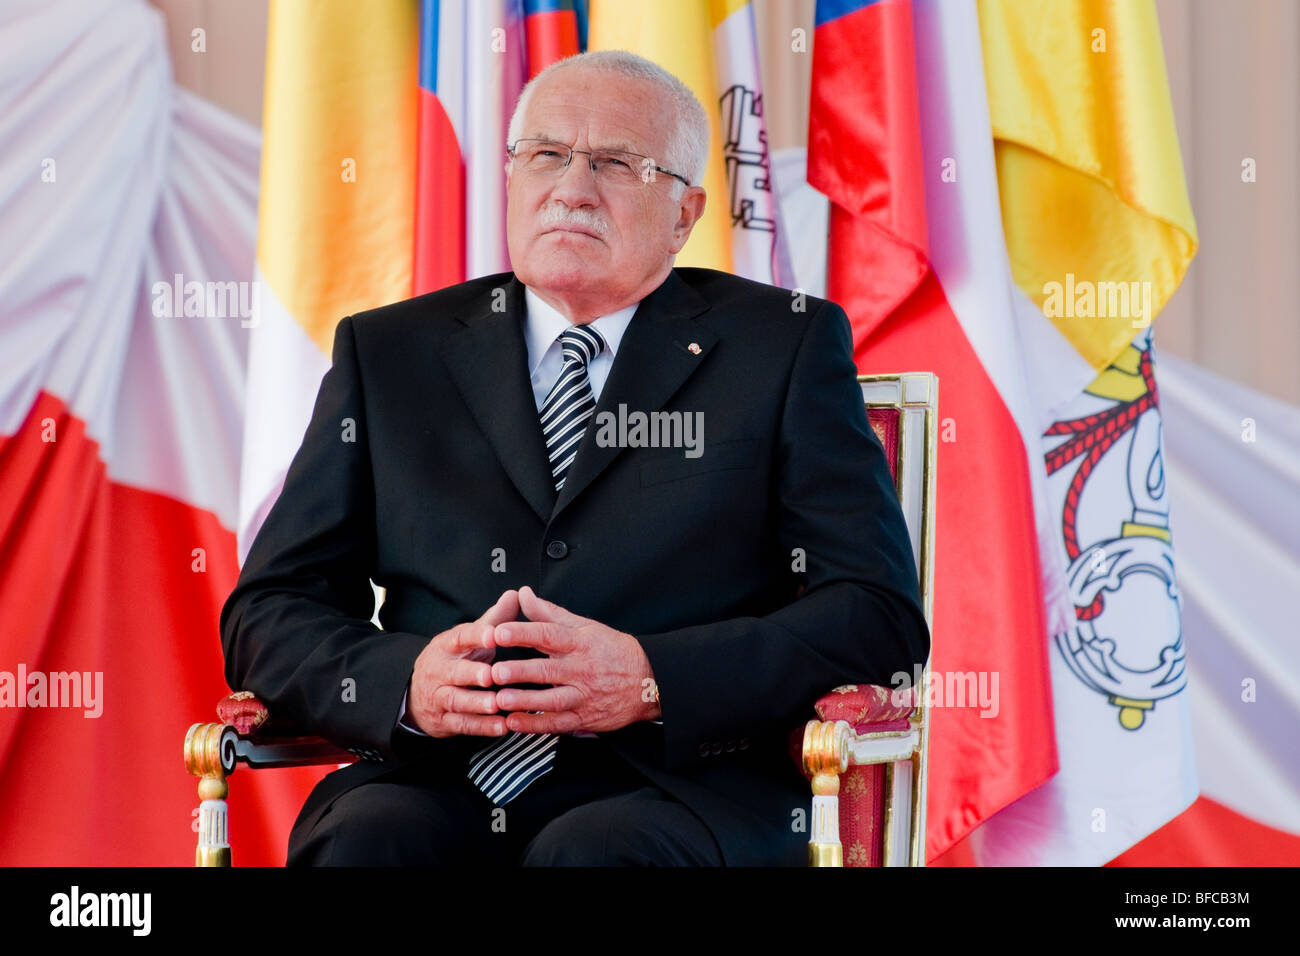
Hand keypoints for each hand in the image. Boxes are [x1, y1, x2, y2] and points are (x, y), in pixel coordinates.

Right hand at [407, 590, 518, 737]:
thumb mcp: (470, 637)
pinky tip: (500, 727)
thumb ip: (494, 619)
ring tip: (496, 704)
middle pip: (454, 672)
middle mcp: (440, 670)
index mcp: (447, 645)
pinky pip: (462, 724)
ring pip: (456, 700)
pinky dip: (481, 727)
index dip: (477, 635)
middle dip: (472, 673)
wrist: (419, 693)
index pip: (460, 637)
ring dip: (476, 703)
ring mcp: (439, 696)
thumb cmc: (454, 660)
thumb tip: (516, 594)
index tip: (494, 634)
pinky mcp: (444, 720)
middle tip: (491, 675)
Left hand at [490, 586, 659, 733]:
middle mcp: (581, 669)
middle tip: (496, 671)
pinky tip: (514, 722)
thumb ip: (549, 613)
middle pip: (548, 670)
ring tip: (501, 699)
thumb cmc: (613, 650)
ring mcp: (584, 695)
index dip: (524, 633)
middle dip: (521, 671)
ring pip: (552, 700)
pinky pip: (558, 723)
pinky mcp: (585, 717)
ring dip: (525, 701)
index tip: (500, 632)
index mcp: (580, 643)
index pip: (549, 635)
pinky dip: (535, 725)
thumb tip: (523, 594)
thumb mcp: (585, 626)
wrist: (649, 680)